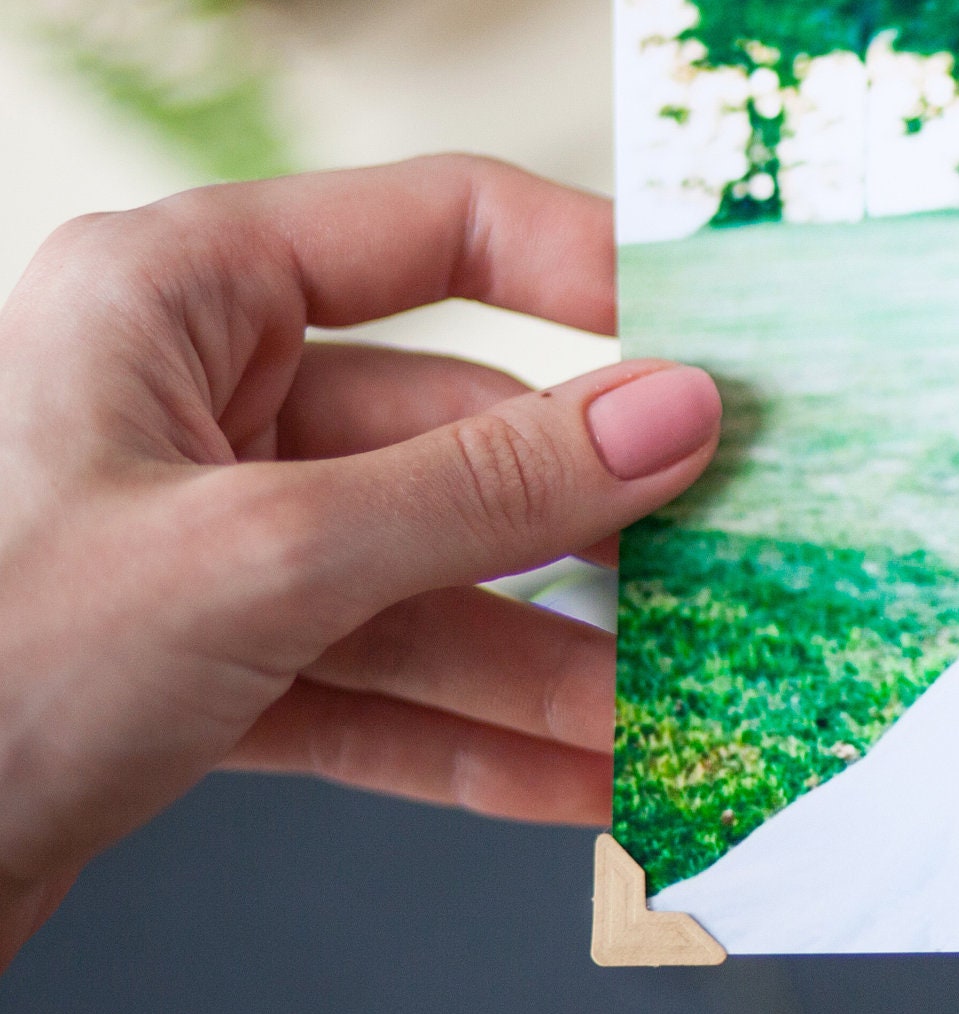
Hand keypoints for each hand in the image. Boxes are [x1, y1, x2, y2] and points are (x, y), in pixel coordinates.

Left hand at [0, 156, 722, 967]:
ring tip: (670, 717)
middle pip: (451, 431)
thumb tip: (678, 414)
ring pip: (421, 578)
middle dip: (589, 529)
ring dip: (547, 662)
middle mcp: (187, 399)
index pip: (440, 229)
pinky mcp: (185, 666)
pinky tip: (576, 784)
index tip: (722, 348)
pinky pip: (366, 684)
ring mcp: (191, 537)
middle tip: (728, 568)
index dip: (594, 279)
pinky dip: (468, 738)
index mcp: (175, 295)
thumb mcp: (263, 559)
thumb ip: (487, 489)